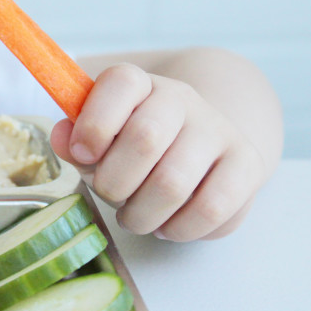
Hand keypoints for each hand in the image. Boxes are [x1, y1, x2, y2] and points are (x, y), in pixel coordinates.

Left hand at [49, 63, 267, 240]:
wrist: (203, 146)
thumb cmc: (136, 147)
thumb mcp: (102, 138)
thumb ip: (76, 139)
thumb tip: (63, 138)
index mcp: (141, 85)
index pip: (122, 82)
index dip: (95, 122)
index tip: (81, 152)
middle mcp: (184, 100)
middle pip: (145, 138)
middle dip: (114, 183)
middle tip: (110, 194)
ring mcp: (219, 131)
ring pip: (174, 183)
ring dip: (142, 215)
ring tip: (135, 217)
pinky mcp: (246, 166)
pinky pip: (212, 209)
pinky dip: (179, 229)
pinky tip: (167, 225)